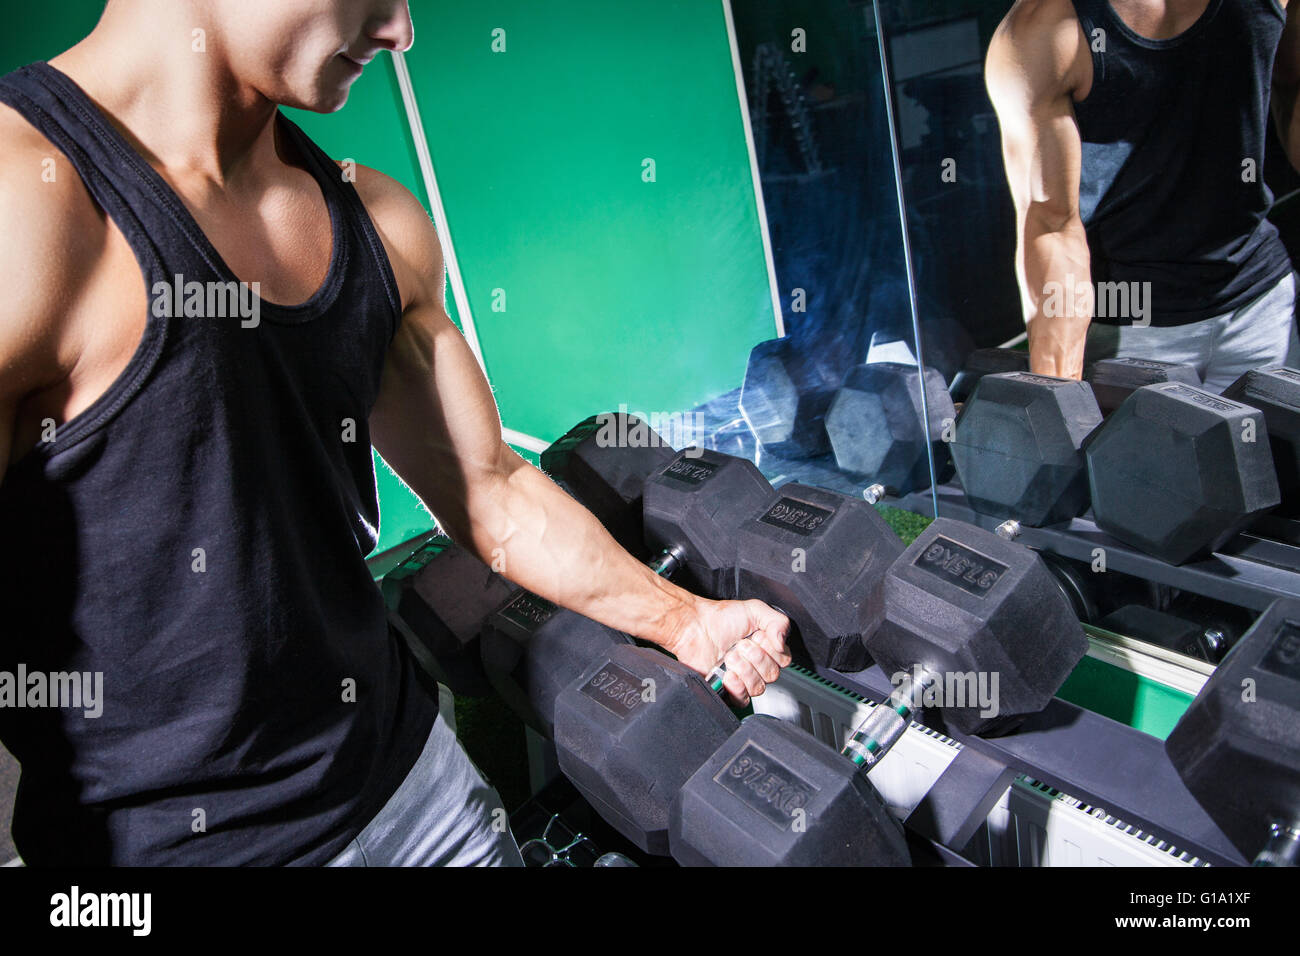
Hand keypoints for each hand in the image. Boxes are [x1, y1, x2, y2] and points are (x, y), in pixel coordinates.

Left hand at [665, 597, 791, 706]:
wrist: (695, 627)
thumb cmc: (721, 618)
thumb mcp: (754, 609)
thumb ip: (778, 622)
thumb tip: (782, 643)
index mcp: (767, 647)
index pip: (784, 660)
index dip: (771, 650)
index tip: (756, 636)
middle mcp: (757, 664)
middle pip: (772, 675)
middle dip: (755, 658)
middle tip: (740, 644)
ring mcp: (743, 678)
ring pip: (758, 688)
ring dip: (744, 670)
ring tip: (730, 656)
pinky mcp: (729, 689)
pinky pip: (742, 699)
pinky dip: (736, 687)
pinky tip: (728, 674)